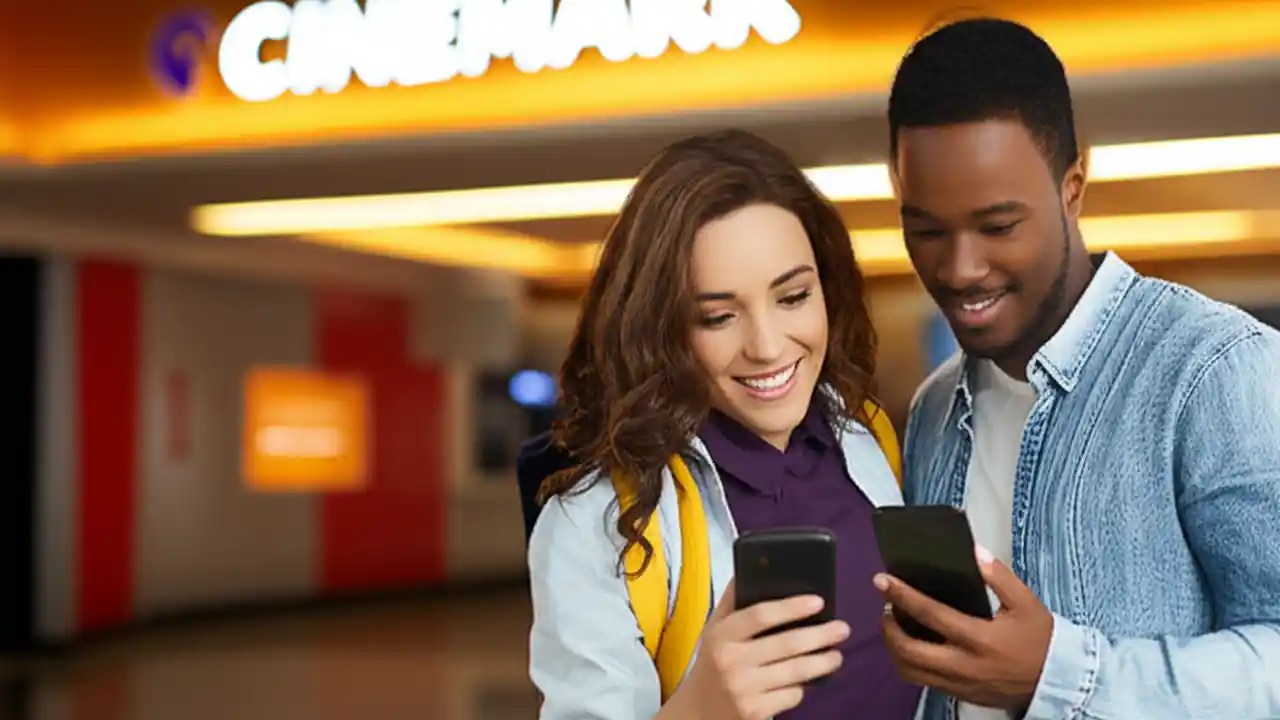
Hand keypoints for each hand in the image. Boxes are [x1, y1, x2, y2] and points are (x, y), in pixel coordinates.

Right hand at [668, 580, 848, 719]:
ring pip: (796, 673)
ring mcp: (743, 690)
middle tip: (842, 629)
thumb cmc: (712, 662)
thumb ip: (734, 600)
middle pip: (786, 644)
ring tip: (836, 655)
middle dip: (820, 635)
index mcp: (721, 635)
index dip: (792, 607)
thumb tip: (756, 565)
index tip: (818, 601)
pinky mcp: (755, 713)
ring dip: (823, 662)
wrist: (696, 712)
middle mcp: (731, 661)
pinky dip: (803, 688)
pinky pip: (791, 696)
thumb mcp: (714, 629)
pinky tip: (807, 681)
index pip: (760, 615)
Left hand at [874, 546, 1052, 710]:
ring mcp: (959, 683)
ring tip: (894, 625)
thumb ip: (998, 577)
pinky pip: (922, 681)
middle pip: (909, 650)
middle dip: (889, 627)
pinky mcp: (958, 694)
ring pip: (909, 670)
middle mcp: (964, 665)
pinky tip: (910, 645)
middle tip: (886, 606)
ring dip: (894, 647)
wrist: (1055, 680)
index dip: (902, 596)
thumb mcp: (1025, 602)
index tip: (883, 580)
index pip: (930, 614)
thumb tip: (974, 553)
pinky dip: (908, 663)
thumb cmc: (1040, 639)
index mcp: (980, 638)